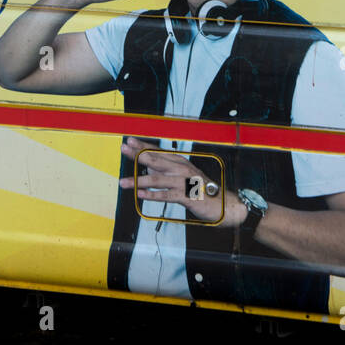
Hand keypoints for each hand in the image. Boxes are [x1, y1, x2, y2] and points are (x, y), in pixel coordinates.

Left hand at [119, 138, 246, 226]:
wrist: (222, 204)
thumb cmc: (199, 189)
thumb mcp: (182, 176)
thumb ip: (165, 170)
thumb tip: (147, 165)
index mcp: (179, 162)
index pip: (158, 151)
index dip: (142, 146)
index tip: (128, 141)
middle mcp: (181, 168)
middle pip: (156, 160)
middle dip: (137, 154)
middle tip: (123, 150)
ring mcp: (183, 181)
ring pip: (157, 179)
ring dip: (138, 180)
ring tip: (123, 182)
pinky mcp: (186, 196)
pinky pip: (166, 195)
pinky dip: (152, 195)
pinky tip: (140, 195)